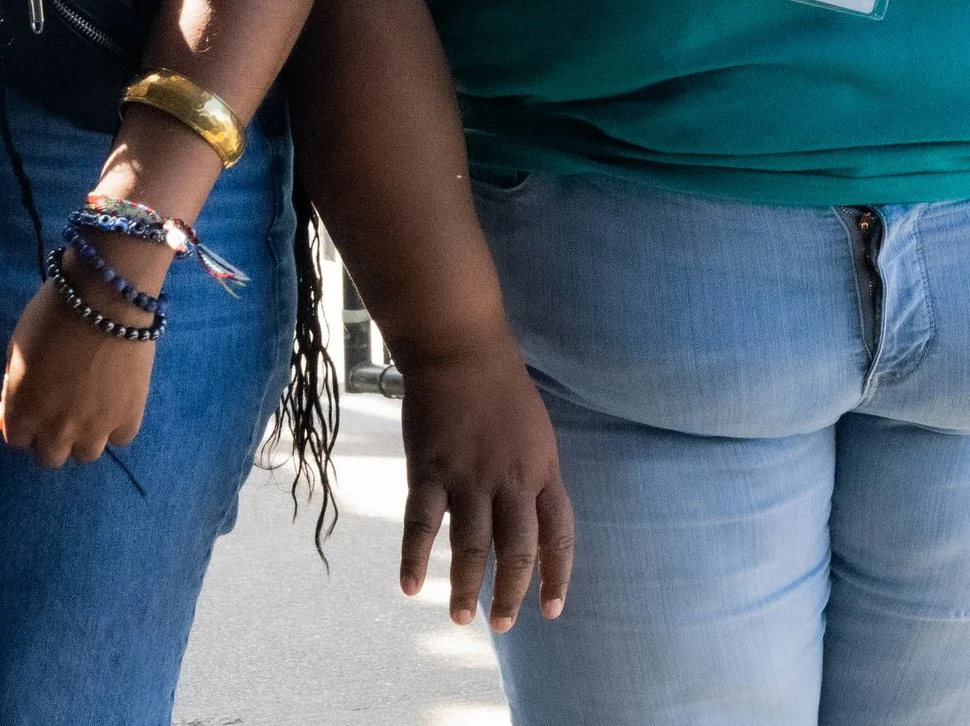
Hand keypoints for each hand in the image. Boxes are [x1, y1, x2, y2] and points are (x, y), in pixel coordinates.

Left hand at [0, 276, 156, 466]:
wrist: (103, 297)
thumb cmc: (50, 315)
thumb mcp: (17, 352)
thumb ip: (8, 394)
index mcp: (23, 412)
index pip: (17, 440)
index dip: (26, 421)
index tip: (37, 401)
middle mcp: (56, 430)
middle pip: (50, 457)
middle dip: (52, 436)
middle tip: (63, 406)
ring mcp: (94, 428)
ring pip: (85, 454)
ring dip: (85, 434)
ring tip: (91, 403)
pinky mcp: (128, 418)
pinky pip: (119, 437)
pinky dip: (117, 423)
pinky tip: (116, 397)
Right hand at [397, 338, 571, 630]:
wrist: (459, 344)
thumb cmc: (499, 384)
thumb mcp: (535, 432)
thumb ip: (533, 476)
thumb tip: (531, 519)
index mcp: (542, 470)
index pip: (559, 535)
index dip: (557, 576)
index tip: (551, 610)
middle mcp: (511, 479)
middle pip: (517, 551)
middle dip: (511, 595)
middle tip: (501, 626)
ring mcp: (470, 475)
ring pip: (472, 547)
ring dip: (467, 587)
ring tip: (461, 617)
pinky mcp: (430, 468)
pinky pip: (422, 522)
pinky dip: (415, 557)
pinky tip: (410, 586)